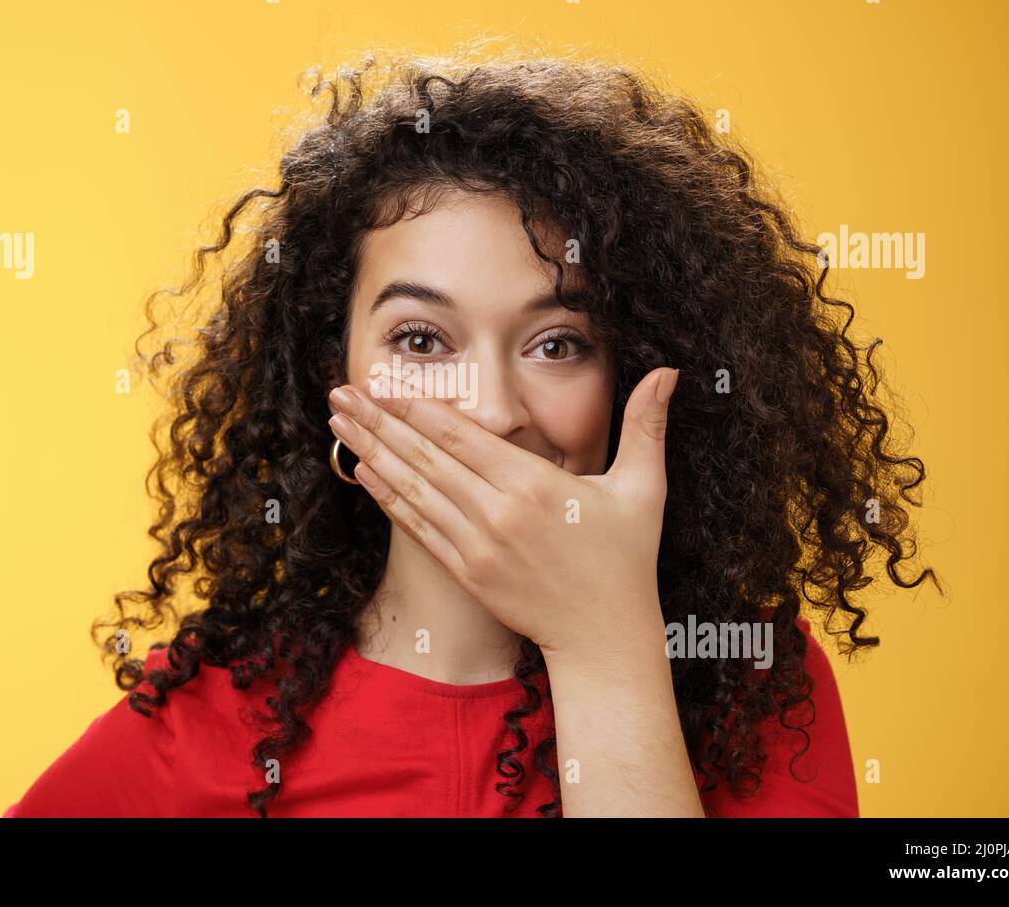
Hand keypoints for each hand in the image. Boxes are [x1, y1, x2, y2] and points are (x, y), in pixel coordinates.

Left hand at [327, 366, 679, 664]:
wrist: (604, 638)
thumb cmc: (626, 560)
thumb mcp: (644, 489)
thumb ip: (647, 426)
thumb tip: (671, 371)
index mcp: (534, 485)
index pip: (463, 435)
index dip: (417, 407)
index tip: (383, 382)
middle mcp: (497, 513)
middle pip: (425, 457)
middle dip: (378, 422)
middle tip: (338, 394)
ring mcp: (477, 545)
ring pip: (414, 489)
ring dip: (371, 453)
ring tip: (338, 425)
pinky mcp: (467, 572)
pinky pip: (418, 527)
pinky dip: (387, 498)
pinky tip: (363, 473)